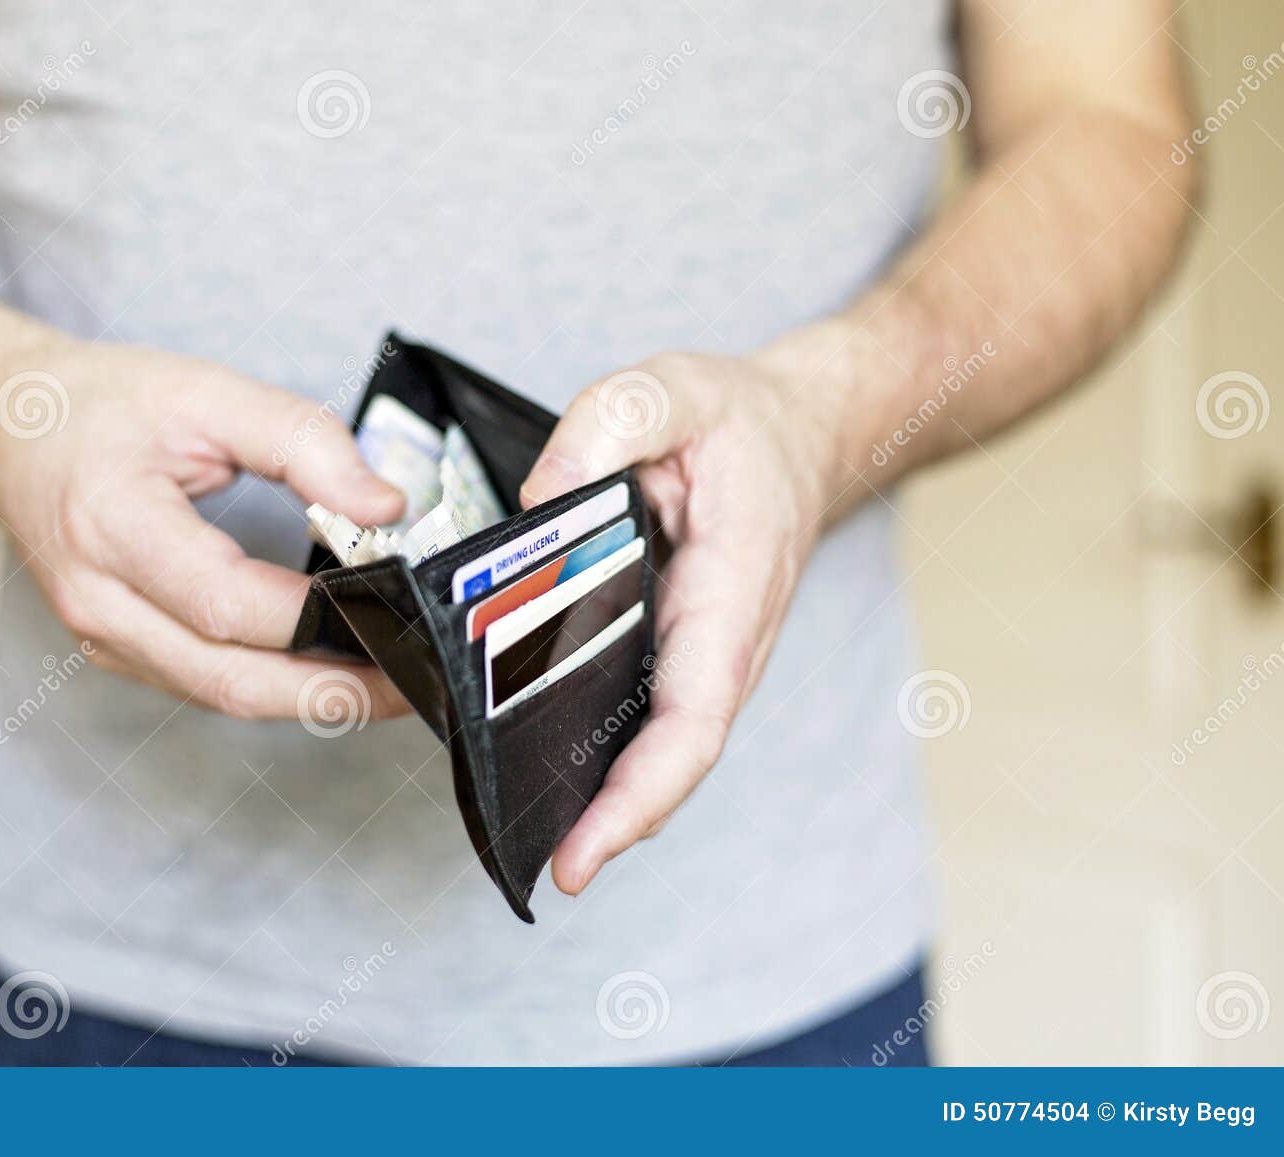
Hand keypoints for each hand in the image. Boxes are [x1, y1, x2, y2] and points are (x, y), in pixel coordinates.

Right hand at [0, 335, 412, 719]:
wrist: (6, 424)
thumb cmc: (97, 404)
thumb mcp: (208, 392)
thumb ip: (304, 442)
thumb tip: (385, 507)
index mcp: (113, 524)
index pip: (228, 602)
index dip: (320, 619)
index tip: (399, 609)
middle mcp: (99, 598)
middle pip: (229, 680)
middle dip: (332, 695)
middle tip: (414, 685)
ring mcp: (102, 634)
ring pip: (220, 695)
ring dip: (309, 700)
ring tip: (387, 681)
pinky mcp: (117, 647)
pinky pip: (203, 683)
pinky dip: (270, 684)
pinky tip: (325, 668)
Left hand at [520, 327, 853, 893]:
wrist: (800, 431)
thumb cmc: (740, 419)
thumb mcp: (672, 388)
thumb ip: (608, 425)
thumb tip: (536, 499)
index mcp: (730, 589)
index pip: (694, 715)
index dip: (641, 794)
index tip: (585, 852)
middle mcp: (726, 641)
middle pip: (677, 756)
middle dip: (616, 823)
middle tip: (541, 868)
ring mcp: (708, 653)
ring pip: (662, 746)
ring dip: (609, 800)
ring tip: (529, 837)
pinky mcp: (682, 649)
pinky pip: (649, 716)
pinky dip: (608, 757)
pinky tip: (547, 772)